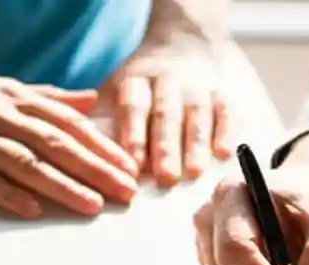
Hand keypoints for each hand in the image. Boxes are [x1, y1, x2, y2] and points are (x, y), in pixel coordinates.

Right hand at [0, 66, 138, 217]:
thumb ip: (46, 96)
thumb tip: (91, 99)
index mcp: (12, 96)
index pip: (67, 121)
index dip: (101, 144)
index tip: (129, 166)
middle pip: (55, 143)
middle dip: (94, 168)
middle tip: (125, 192)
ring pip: (23, 163)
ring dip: (61, 185)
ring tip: (92, 206)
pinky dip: (7, 195)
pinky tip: (32, 212)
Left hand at [105, 36, 231, 185]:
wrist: (184, 43)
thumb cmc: (142, 84)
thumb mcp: (115, 89)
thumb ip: (101, 119)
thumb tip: (81, 151)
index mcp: (136, 80)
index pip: (134, 107)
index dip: (134, 134)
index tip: (133, 163)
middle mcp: (167, 81)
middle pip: (166, 114)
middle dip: (165, 146)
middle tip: (165, 178)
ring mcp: (197, 87)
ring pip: (197, 115)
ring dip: (196, 144)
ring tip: (194, 172)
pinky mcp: (222, 94)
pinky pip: (227, 112)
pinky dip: (226, 132)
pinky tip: (224, 154)